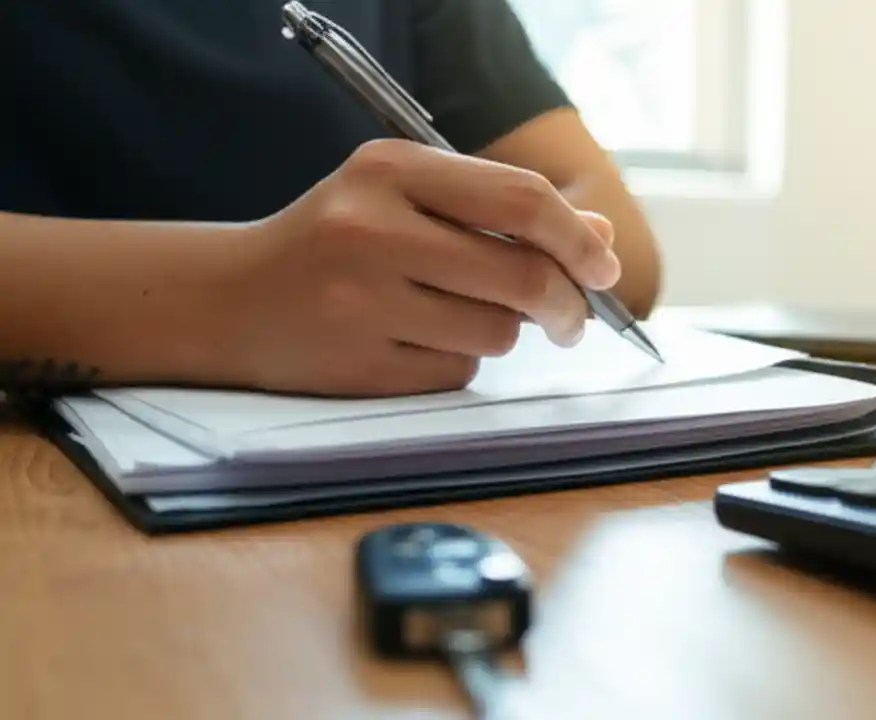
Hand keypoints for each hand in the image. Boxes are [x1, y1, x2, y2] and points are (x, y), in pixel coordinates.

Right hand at [219, 139, 620, 396]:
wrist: (229, 299)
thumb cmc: (335, 241)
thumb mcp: (408, 199)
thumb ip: (501, 211)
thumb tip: (599, 239)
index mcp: (389, 169)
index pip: (520, 201)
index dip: (577, 241)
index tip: (603, 269)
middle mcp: (372, 229)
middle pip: (522, 276)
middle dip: (567, 305)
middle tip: (573, 319)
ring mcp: (362, 302)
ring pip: (497, 331)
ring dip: (501, 331)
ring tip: (453, 314)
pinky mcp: (360, 365)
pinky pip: (458, 369)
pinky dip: (457, 359)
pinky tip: (412, 342)